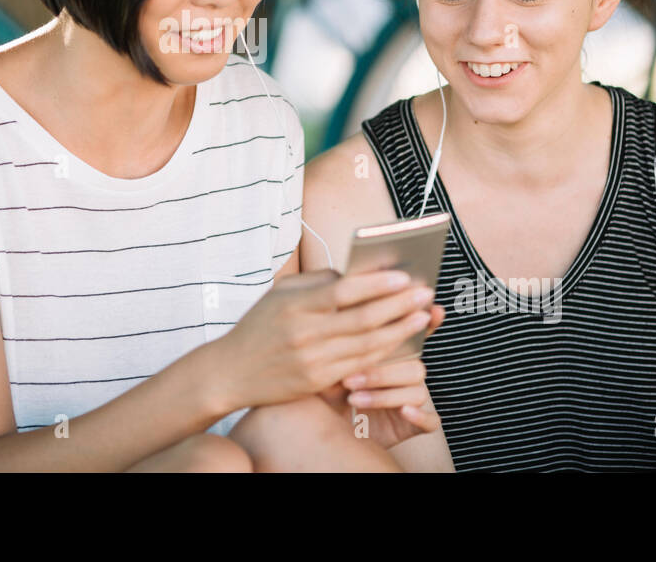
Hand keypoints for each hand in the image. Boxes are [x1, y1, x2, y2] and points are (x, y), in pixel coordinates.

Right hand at [206, 268, 434, 413]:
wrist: (230, 371)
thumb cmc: (259, 325)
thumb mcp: (280, 293)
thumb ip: (317, 282)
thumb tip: (358, 275)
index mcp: (294, 305)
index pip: (342, 291)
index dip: (376, 283)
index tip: (403, 275)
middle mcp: (304, 333)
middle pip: (362, 319)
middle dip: (399, 305)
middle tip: (425, 293)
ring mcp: (312, 360)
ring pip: (367, 344)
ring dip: (400, 329)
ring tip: (423, 316)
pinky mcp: (317, 381)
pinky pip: (358, 364)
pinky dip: (383, 351)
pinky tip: (401, 340)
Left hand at [321, 303, 446, 448]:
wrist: (328, 427)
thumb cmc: (329, 390)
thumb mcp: (327, 365)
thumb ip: (337, 344)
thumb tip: (336, 316)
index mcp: (392, 354)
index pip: (412, 336)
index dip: (424, 323)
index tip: (431, 311)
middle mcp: (406, 373)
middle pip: (413, 364)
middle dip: (380, 372)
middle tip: (348, 379)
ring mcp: (412, 398)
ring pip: (417, 390)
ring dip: (384, 394)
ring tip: (353, 398)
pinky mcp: (414, 423)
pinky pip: (431, 420)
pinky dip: (420, 416)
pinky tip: (404, 411)